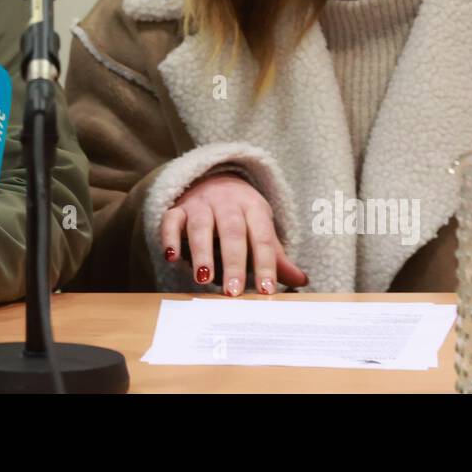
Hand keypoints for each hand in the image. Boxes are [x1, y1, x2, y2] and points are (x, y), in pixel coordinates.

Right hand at [161, 173, 307, 295]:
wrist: (214, 179)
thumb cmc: (241, 214)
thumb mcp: (261, 228)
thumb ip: (275, 256)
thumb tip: (301, 281)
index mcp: (253, 208)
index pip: (262, 237)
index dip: (265, 264)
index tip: (267, 290)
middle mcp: (227, 203)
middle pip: (232, 232)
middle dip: (233, 262)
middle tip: (233, 292)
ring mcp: (201, 204)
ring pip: (201, 226)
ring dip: (202, 252)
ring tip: (203, 278)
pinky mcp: (178, 208)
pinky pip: (171, 220)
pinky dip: (169, 237)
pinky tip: (171, 257)